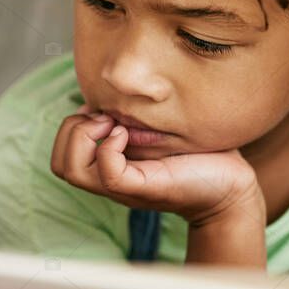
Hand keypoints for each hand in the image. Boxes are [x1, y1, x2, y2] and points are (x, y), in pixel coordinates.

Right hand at [51, 108, 263, 226]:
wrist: (229, 186)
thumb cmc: (197, 154)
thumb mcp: (153, 130)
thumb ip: (126, 118)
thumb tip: (102, 100)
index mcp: (108, 168)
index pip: (60, 155)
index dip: (71, 127)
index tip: (105, 113)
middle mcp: (109, 180)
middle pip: (58, 164)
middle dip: (72, 130)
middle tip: (108, 119)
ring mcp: (123, 187)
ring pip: (71, 170)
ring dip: (85, 137)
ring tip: (115, 126)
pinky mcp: (142, 188)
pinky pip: (106, 172)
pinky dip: (110, 147)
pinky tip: (129, 135)